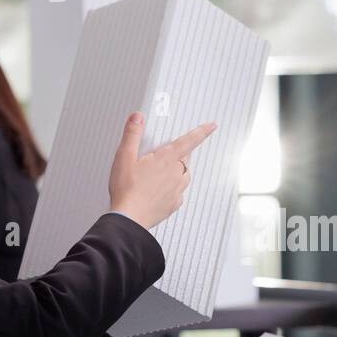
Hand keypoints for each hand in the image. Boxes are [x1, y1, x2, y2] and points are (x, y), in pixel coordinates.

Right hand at [108, 112, 215, 228]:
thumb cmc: (126, 189)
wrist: (128, 218)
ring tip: (160, 172)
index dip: (202, 132)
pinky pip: (178, 193)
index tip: (212, 126)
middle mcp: (175, 174)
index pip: (189, 141)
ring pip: (183, 175)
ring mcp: (176, 191)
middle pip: (185, 157)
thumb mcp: (124, 156)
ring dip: (176, 170)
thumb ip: (132, 134)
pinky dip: (172, 189)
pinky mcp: (173, 205)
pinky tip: (159, 190)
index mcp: (166, 159)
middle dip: (179, 152)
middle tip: (163, 153)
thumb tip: (137, 117)